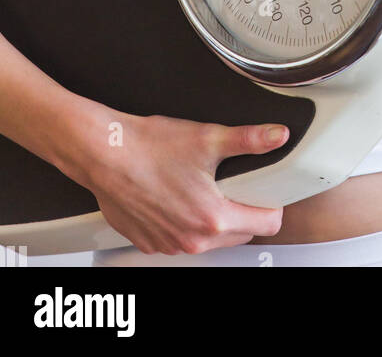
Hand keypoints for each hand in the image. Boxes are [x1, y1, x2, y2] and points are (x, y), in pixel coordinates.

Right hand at [83, 113, 291, 254]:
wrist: (105, 154)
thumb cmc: (150, 147)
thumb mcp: (208, 138)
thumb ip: (249, 140)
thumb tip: (277, 135)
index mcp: (213, 218)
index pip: (266, 225)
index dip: (272, 205)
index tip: (268, 191)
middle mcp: (193, 240)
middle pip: (240, 235)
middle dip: (244, 212)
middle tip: (235, 183)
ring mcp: (169, 245)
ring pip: (209, 240)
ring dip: (213, 220)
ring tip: (202, 187)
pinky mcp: (149, 242)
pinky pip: (179, 239)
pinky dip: (184, 223)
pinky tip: (176, 197)